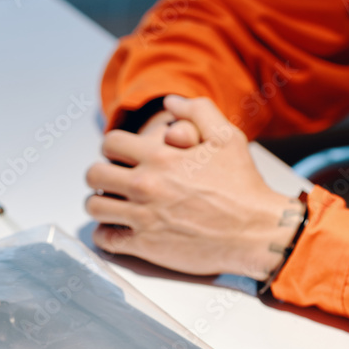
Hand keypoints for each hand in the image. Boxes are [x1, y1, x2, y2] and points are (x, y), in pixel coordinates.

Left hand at [85, 95, 302, 277]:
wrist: (255, 231)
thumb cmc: (243, 185)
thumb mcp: (227, 138)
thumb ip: (199, 111)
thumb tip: (170, 102)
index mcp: (160, 157)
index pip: (110, 143)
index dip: (113, 147)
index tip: (120, 157)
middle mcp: (146, 186)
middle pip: (94, 175)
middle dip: (100, 176)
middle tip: (111, 182)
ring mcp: (143, 217)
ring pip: (94, 208)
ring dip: (99, 205)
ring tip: (112, 205)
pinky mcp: (145, 245)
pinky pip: (105, 238)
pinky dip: (106, 234)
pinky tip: (117, 230)